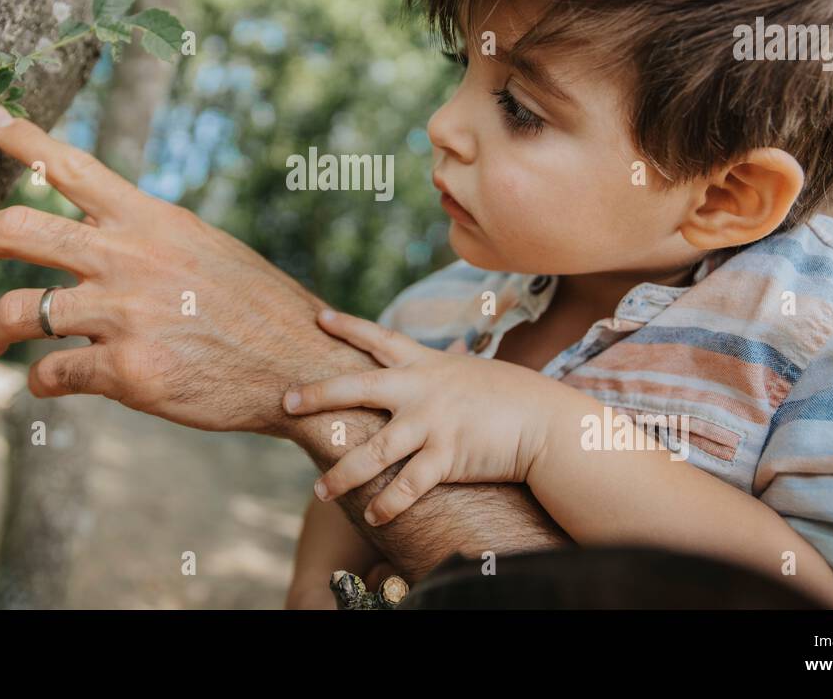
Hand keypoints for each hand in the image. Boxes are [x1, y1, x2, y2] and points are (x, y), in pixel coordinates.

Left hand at [0, 105, 363, 434]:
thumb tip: (101, 241)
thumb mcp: (205, 249)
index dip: (22, 138)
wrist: (300, 366)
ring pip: (16, 313)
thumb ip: (148, 241)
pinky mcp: (125, 372)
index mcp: (150, 220)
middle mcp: (129, 259)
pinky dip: (38, 381)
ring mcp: (123, 315)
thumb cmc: (256, 309)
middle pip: (18, 231)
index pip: (73, 166)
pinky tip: (46, 383)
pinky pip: (50, 373)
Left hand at [282, 309, 562, 525]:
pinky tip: (373, 516)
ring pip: (374, 451)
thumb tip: (432, 363)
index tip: (318, 316)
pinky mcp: (447, 456)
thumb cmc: (509, 397)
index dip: (348, 326)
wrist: (545, 422)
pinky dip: (388, 503)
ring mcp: (432, 423)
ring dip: (343, 474)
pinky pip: (408, 485)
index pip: (380, 338)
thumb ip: (440, 372)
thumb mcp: (468, 373)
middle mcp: (422, 390)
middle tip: (287, 401)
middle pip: (358, 388)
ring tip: (319, 491)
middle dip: (319, 394)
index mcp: (427, 364)